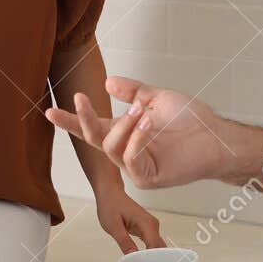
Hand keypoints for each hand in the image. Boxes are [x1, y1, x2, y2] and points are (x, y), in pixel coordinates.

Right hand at [44, 77, 228, 189]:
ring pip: (110, 147)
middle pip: (93, 138)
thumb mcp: (157, 97)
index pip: (91, 127)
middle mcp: (125, 151)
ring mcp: (135, 167)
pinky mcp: (147, 178)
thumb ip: (133, 91)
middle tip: (80, 98)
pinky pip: (130, 159)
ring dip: (123, 125)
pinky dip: (137, 139)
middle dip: (83, 119)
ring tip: (142, 111)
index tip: (48, 110)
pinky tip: (149, 124)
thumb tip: (108, 83)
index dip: (70, 120)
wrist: (215, 138)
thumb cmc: (190, 120)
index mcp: (124, 132)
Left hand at [95, 187, 164, 253]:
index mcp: (146, 224)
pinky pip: (152, 244)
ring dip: (152, 259)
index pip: (155, 247)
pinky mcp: (147, 229)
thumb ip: (124, 242)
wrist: (110, 193)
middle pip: (160, 249)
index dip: (152, 260)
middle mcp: (153, 225)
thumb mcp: (113, 226)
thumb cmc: (110, 205)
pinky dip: (149, 253)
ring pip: (157, 247)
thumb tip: (132, 257)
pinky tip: (142, 261)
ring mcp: (151, 227)